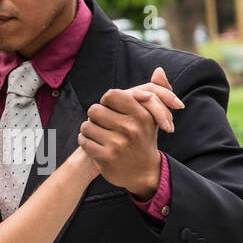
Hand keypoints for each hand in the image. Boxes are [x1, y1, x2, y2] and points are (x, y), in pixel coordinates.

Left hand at [76, 66, 182, 197]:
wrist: (144, 172)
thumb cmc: (145, 138)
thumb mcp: (153, 115)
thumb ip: (157, 90)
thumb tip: (159, 70)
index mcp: (141, 115)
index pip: (111, 95)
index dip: (107, 101)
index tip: (112, 110)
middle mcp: (130, 129)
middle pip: (95, 109)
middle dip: (97, 116)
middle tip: (104, 123)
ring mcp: (118, 144)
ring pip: (87, 125)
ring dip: (90, 130)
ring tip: (100, 135)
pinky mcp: (106, 157)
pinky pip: (84, 140)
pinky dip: (86, 141)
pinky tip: (95, 144)